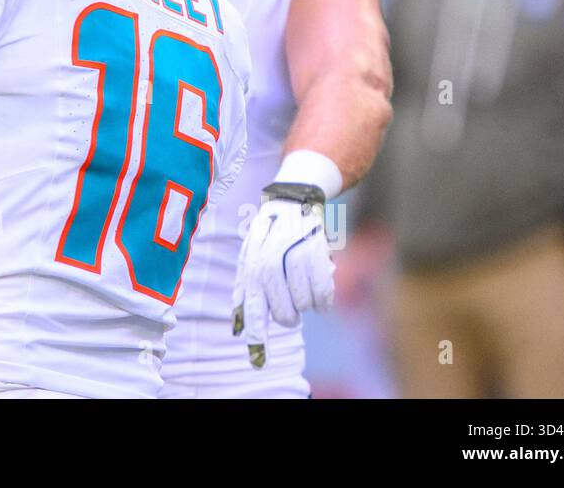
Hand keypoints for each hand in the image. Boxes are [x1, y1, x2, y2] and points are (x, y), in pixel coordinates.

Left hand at [232, 183, 334, 368]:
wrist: (292, 203)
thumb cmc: (267, 236)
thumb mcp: (248, 258)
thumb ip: (243, 291)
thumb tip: (238, 328)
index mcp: (251, 269)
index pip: (254, 310)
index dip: (257, 336)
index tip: (259, 360)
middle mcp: (270, 265)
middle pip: (284, 315)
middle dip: (289, 316)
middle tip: (290, 305)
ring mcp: (293, 260)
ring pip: (305, 306)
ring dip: (307, 302)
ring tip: (302, 284)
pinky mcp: (317, 255)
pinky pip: (325, 294)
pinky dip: (324, 299)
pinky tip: (320, 290)